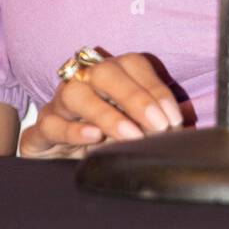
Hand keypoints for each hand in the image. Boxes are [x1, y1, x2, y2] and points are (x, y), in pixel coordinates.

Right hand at [19, 50, 184, 158]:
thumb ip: (158, 122)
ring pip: (75, 93)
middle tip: (157, 125)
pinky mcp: (40, 131)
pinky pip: (50, 123)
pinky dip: (71, 130)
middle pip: (106, 72)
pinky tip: (92, 138)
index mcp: (110, 75)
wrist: (59, 163)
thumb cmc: (104, 140)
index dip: (155, 88)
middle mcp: (84, 82)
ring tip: (130, 135)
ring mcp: (59, 104)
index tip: (173, 117)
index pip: (134, 65)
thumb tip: (187, 120)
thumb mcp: (135, 128)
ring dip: (105, 113)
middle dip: (135, 97)